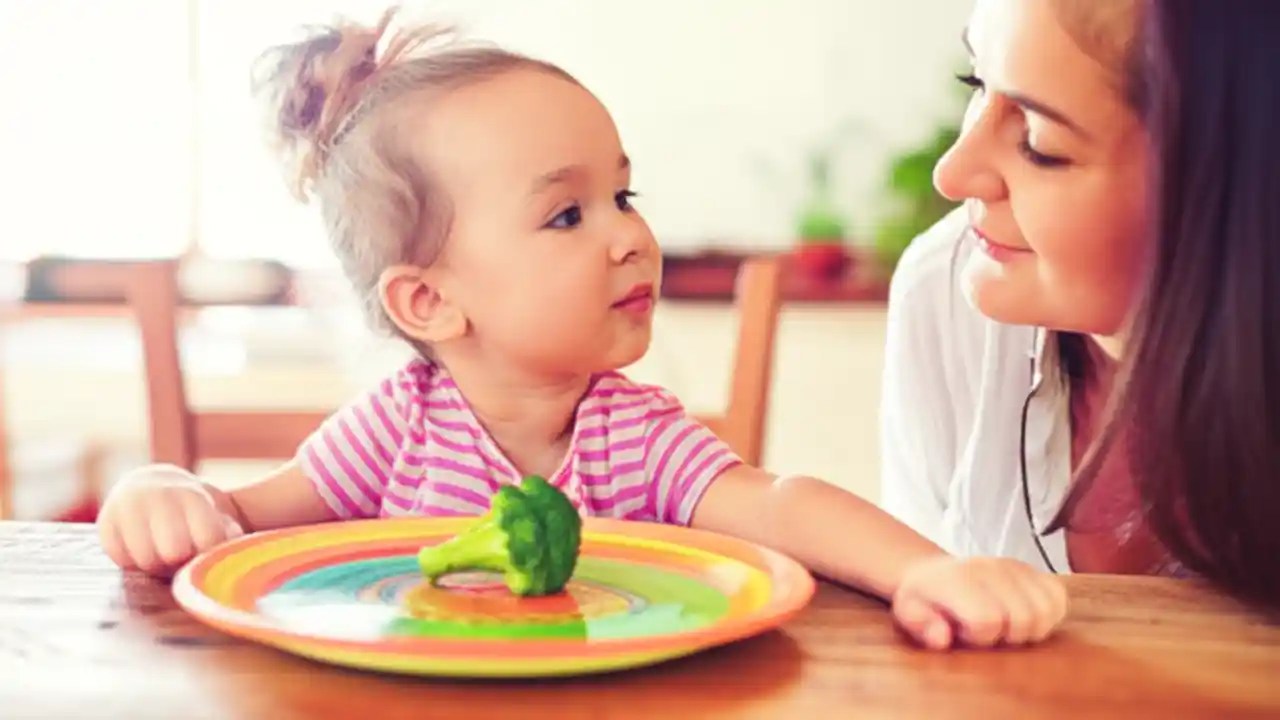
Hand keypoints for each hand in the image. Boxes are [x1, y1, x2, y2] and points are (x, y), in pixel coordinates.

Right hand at [97, 465, 243, 575]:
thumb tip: (234, 537)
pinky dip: (132, 562)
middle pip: (173, 552)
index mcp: (191, 496)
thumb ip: (228, 529)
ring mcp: (128, 509)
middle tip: (181, 557)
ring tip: (162, 553)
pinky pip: (121, 560)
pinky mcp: (105, 523)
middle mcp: (158, 498)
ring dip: (156, 566)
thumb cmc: (190, 509)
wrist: (147, 486)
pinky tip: (140, 549)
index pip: (207, 539)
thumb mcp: (214, 512)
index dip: (208, 555)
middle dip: (181, 562)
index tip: (206, 552)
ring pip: (146, 560)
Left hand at [892, 556, 1068, 649]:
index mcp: (960, 580)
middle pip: (1023, 618)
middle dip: (1006, 637)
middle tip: (986, 632)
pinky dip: (1049, 614)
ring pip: (1045, 611)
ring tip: (1005, 627)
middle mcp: (991, 569)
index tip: (964, 633)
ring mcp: (1014, 567)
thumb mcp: (908, 611)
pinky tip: (1025, 618)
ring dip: (1030, 629)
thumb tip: (942, 638)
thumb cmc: (922, 598)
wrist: (932, 573)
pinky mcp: (1031, 569)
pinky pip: (1058, 596)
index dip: (979, 638)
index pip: (988, 619)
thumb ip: (921, 625)